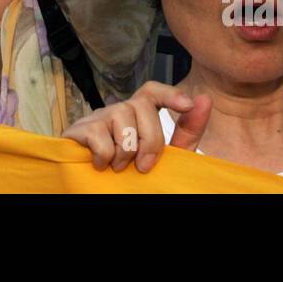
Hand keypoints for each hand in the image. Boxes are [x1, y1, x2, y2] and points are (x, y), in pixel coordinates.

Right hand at [62, 81, 211, 172]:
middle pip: (141, 104)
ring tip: (118, 167)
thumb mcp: (164, 156)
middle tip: (144, 166)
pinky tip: (99, 165)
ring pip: (122, 117)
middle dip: (150, 139)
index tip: (188, 104)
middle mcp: (117, 111)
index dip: (169, 93)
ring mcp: (96, 118)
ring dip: (126, 151)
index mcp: (138, 116)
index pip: (152, 91)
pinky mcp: (77, 130)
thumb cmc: (128, 173)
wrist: (92, 190)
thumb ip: (186, 132)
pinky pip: (99, 136)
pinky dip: (105, 157)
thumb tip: (204, 99)